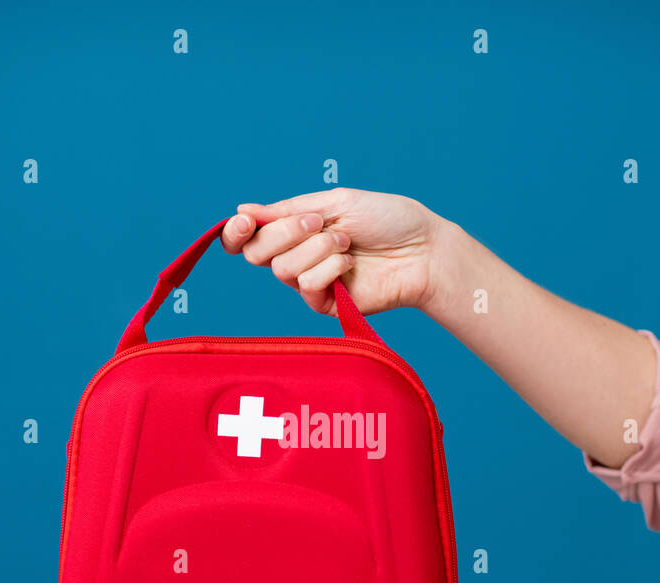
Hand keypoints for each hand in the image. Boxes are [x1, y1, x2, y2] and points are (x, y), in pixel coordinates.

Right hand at [219, 187, 443, 316]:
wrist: (423, 248)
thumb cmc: (386, 219)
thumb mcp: (335, 202)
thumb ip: (287, 209)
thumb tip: (243, 210)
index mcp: (295, 230)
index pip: (248, 238)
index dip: (236, 233)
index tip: (244, 221)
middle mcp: (297, 256)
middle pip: (257, 253)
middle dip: (285, 233)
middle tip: (318, 222)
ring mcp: (311, 281)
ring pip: (282, 270)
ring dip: (317, 249)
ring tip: (347, 243)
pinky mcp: (327, 304)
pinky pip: (306, 287)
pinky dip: (330, 268)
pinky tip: (352, 263)